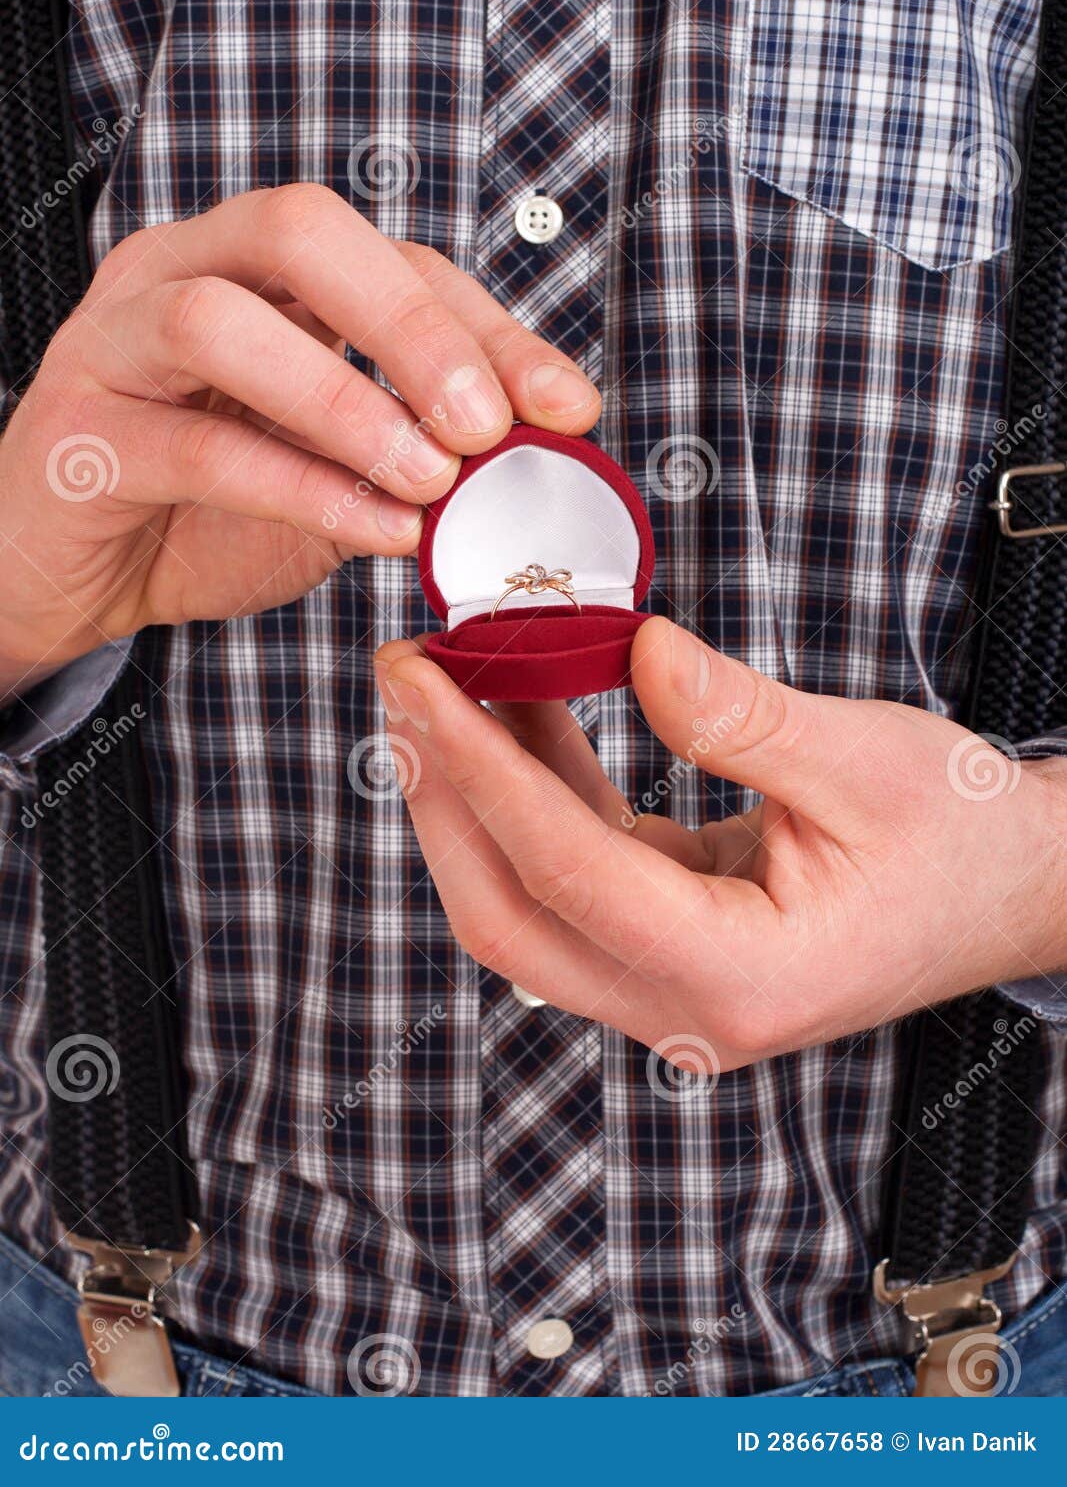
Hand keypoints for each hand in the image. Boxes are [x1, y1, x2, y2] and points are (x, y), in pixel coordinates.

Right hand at [0, 184, 598, 698]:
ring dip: (348, 402)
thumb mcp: (333, 470)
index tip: (566, 404)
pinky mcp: (81, 434)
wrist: (59, 578)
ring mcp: (116, 343)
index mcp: (253, 265)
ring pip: (226, 321)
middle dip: (414, 324)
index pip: (386, 254)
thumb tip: (535, 454)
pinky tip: (376, 530)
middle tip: (489, 421)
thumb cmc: (198, 510)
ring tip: (433, 480)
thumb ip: (415, 447)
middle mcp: (179, 271)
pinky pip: (198, 446)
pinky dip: (303, 489)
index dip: (486, 324)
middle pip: (300, 231)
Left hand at [374, 618, 1066, 1071]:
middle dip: (441, 795)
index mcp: (740, 979)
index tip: (418, 680)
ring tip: (445, 679)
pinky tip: (521, 708)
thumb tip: (636, 651)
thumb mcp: (866, 760)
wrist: (1014, 890)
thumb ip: (740, 715)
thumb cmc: (961, 837)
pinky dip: (536, 793)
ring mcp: (672, 988)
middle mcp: (688, 1009)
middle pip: (510, 914)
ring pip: (526, 903)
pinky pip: (572, 875)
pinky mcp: (669, 947)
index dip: (480, 771)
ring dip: (476, 793)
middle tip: (401, 678)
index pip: (567, 870)